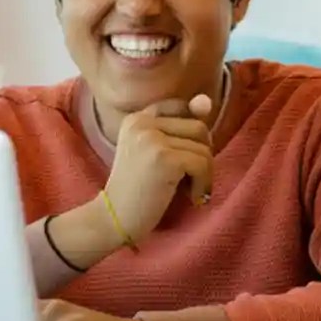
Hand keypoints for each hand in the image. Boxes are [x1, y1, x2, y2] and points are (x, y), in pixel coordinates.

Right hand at [101, 95, 213, 239]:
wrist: (113, 219)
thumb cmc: (138, 189)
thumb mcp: (156, 153)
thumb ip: (180, 127)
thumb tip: (207, 101)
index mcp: (137, 118)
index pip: (180, 107)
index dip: (191, 131)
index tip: (186, 157)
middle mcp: (142, 123)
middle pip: (198, 128)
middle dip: (202, 155)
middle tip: (190, 179)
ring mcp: (152, 139)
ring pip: (204, 147)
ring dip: (205, 173)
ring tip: (190, 189)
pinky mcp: (163, 158)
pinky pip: (202, 164)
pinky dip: (203, 183)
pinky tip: (193, 197)